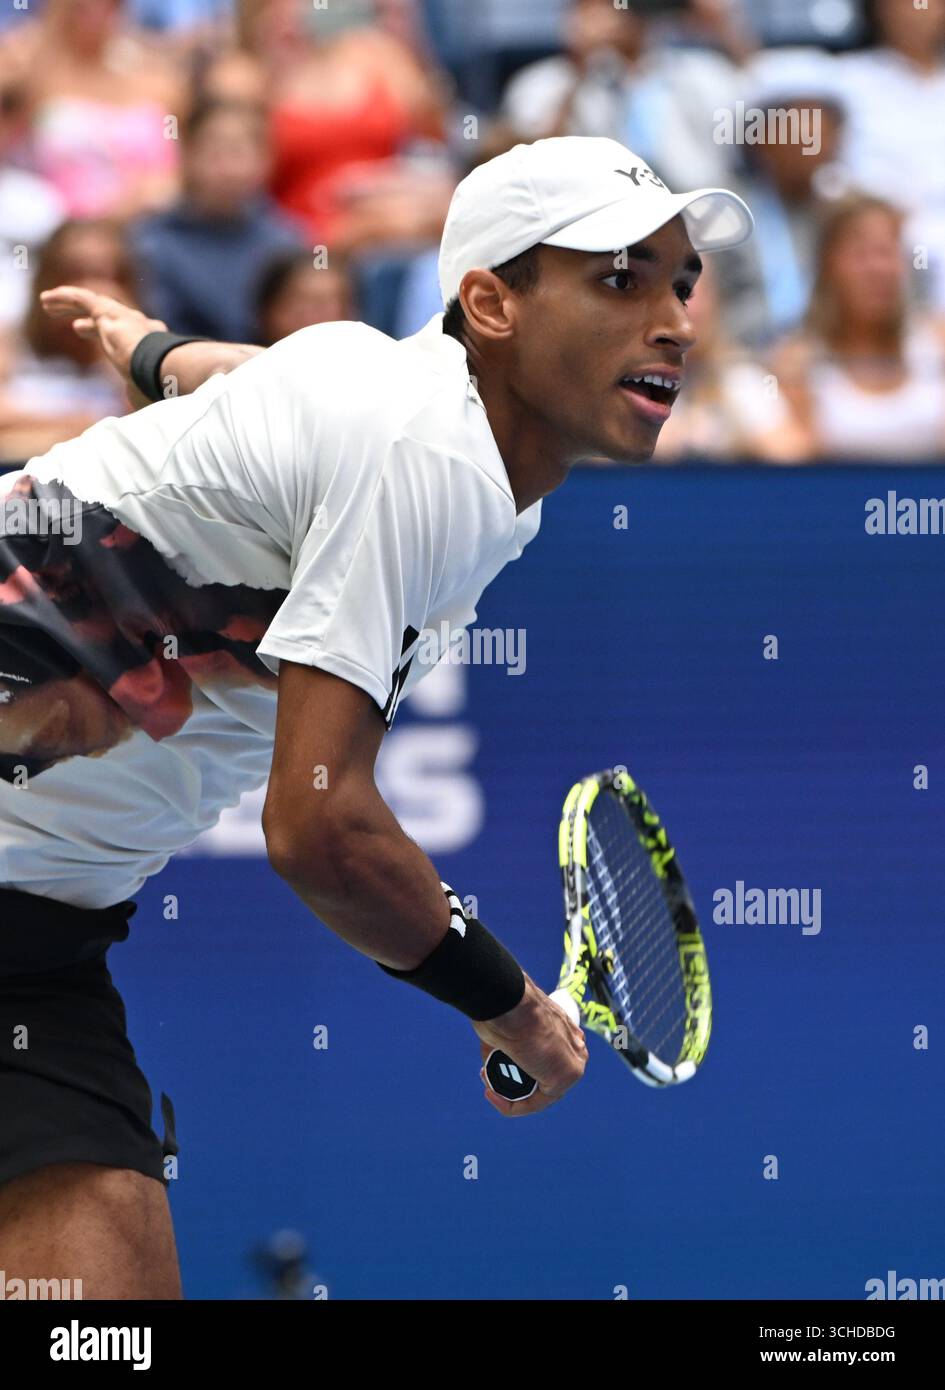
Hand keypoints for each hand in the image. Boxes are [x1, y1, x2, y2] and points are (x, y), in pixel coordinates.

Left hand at [40, 286, 166, 407]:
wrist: (163, 368)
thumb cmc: (158, 387)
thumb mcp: (145, 394)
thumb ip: (135, 393)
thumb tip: (132, 402)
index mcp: (149, 343)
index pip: (123, 335)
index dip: (102, 334)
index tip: (86, 332)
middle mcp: (138, 325)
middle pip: (108, 318)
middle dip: (90, 320)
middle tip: (75, 326)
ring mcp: (123, 316)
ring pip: (92, 304)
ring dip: (69, 305)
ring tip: (47, 305)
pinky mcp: (107, 312)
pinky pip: (81, 299)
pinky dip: (63, 298)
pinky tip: (45, 300)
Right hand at [472, 975, 586, 1116]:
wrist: (508, 1000)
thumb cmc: (503, 1005)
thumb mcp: (508, 1022)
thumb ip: (508, 1046)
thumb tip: (491, 1065)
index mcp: (565, 1031)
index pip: (547, 1059)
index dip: (519, 1069)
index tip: (495, 1063)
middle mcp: (574, 1048)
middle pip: (542, 1077)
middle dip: (513, 1082)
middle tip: (487, 1076)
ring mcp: (572, 1064)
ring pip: (539, 1093)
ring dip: (510, 1096)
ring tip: (488, 1088)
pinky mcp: (562, 1078)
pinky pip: (534, 1103)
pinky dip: (511, 1106)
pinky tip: (493, 1097)